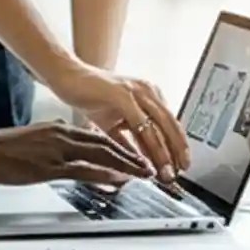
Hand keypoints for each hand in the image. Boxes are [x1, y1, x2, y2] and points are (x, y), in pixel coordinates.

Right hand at [0, 122, 155, 184]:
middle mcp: (63, 136)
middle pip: (107, 144)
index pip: (99, 137)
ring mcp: (58, 151)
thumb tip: (67, 140)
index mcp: (60, 129)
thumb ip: (54, 138)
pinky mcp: (49, 167)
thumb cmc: (2, 148)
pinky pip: (83, 170)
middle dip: (132, 156)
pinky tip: (118, 179)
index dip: (122, 147)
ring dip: (126, 165)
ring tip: (144, 173)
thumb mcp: (35, 138)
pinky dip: (105, 174)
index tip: (137, 156)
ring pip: (101, 155)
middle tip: (150, 166)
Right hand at [47, 63, 189, 181]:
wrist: (67, 77)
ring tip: (165, 172)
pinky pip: (138, 122)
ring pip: (157, 125)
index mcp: (150, 96)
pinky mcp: (121, 94)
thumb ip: (130, 140)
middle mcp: (147, 91)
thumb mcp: (115, 123)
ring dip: (163, 152)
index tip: (181, 166)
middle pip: (171, 125)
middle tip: (179, 173)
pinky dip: (145, 142)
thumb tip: (142, 162)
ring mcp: (136, 91)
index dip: (178, 146)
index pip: (170, 124)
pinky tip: (145, 159)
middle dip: (177, 152)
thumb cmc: (90, 96)